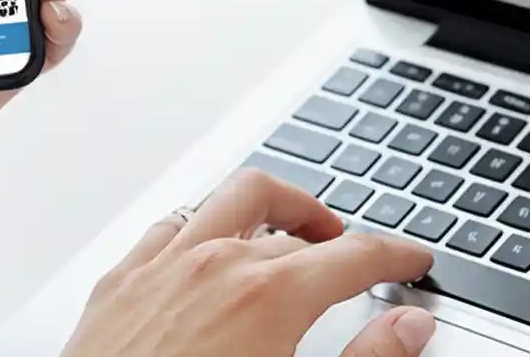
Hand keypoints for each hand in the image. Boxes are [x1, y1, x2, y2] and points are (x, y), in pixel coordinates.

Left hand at [61, 168, 437, 356]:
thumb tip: (408, 330)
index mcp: (269, 296)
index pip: (355, 255)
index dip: (394, 255)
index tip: (411, 260)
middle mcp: (215, 265)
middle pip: (295, 223)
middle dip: (333, 233)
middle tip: (352, 254)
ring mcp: (162, 268)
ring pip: (230, 199)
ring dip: (272, 206)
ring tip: (290, 228)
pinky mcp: (119, 283)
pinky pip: (169, 226)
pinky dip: (201, 224)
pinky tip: (207, 247)